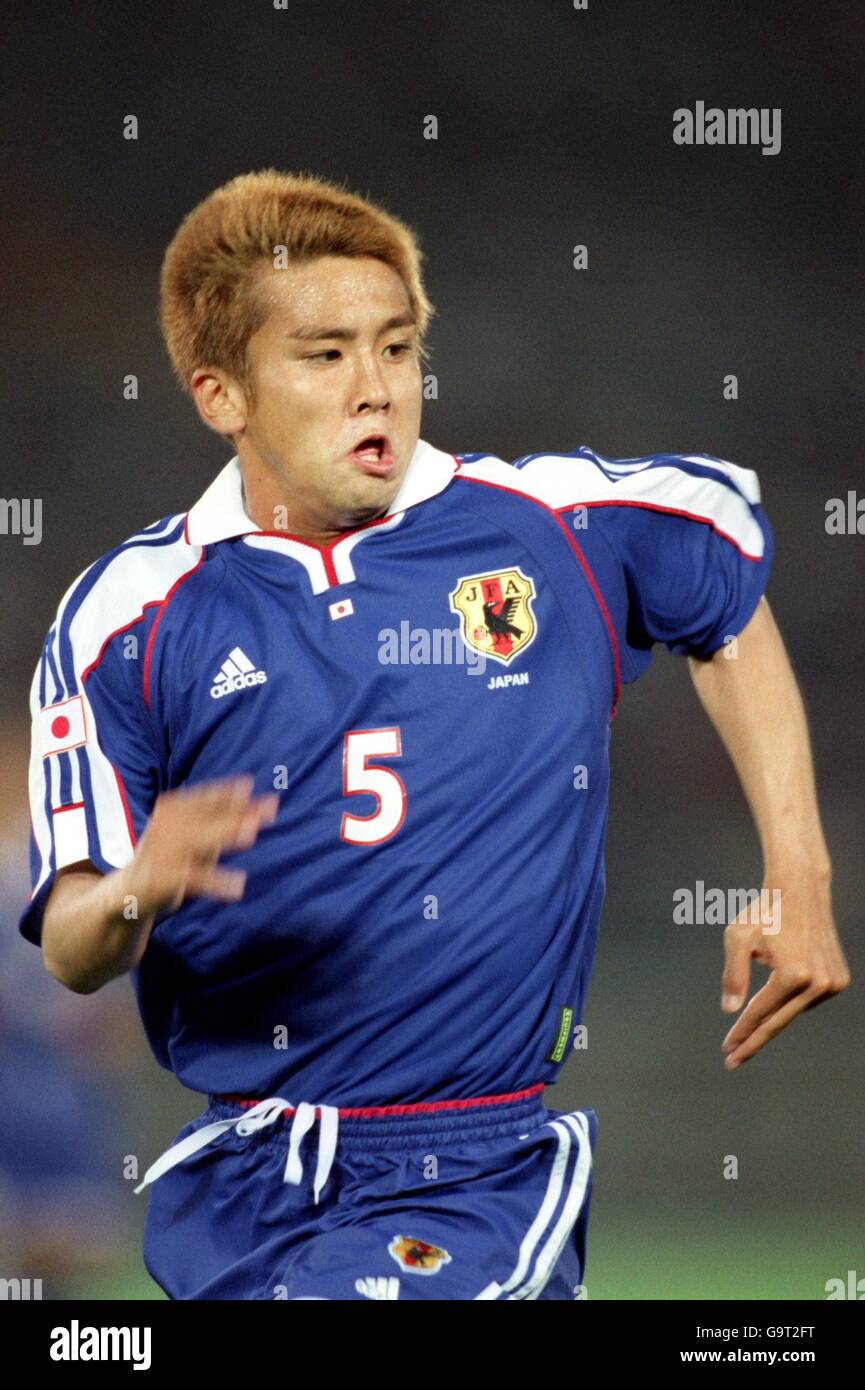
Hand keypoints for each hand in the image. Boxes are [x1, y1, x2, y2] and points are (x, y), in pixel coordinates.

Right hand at [125, 774, 278, 918]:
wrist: (126, 891)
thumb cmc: (167, 855)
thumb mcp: (188, 831)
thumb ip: (217, 817)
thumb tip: (251, 797)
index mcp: (171, 810)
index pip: (203, 797)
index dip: (226, 791)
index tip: (249, 785)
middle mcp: (166, 827)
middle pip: (207, 817)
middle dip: (238, 812)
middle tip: (268, 807)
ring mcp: (164, 853)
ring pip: (201, 842)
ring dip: (227, 836)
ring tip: (252, 833)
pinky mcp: (164, 880)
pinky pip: (195, 879)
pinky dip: (217, 882)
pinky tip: (238, 887)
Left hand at [720, 871, 849, 1068]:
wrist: (801, 890)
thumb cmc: (764, 912)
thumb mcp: (738, 938)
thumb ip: (734, 975)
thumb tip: (730, 1010)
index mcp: (792, 974)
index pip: (760, 1013)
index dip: (741, 1033)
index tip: (727, 1050)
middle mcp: (817, 982)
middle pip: (778, 1021)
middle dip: (753, 1039)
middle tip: (732, 1058)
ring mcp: (832, 983)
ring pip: (792, 1010)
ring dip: (771, 1012)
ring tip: (753, 1006)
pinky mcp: (839, 980)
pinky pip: (805, 1000)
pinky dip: (789, 998)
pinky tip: (780, 982)